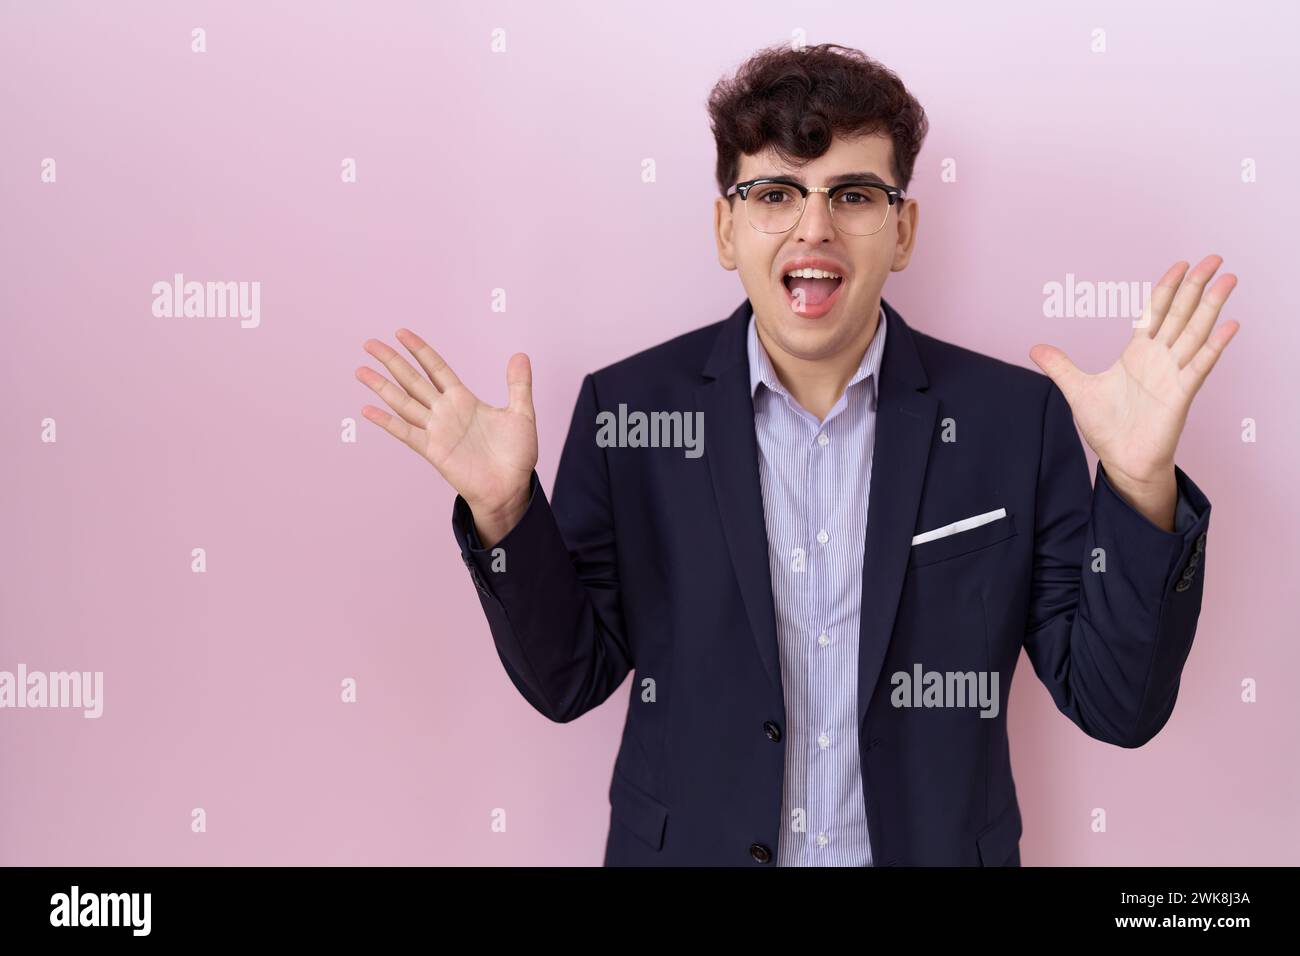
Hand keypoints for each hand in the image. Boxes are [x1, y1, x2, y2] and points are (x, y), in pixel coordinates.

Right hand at [356, 329, 536, 543]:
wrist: (511, 488)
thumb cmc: (516, 455)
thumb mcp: (522, 414)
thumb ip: (519, 384)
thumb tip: (520, 355)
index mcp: (464, 400)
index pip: (436, 368)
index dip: (419, 350)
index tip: (401, 333)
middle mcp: (445, 412)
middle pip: (413, 380)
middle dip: (392, 361)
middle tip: (370, 343)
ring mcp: (437, 430)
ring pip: (403, 402)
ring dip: (382, 386)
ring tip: (360, 370)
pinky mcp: (433, 451)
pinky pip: (406, 433)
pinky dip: (386, 422)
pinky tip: (367, 409)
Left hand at [1029, 255, 1239, 528]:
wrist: (1122, 461)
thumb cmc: (1107, 428)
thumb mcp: (1077, 390)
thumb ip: (1059, 366)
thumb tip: (1035, 348)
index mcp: (1138, 354)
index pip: (1156, 312)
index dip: (1168, 288)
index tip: (1181, 264)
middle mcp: (1159, 359)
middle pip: (1181, 314)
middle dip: (1196, 286)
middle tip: (1214, 257)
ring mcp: (1173, 374)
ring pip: (1195, 332)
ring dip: (1212, 306)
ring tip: (1228, 279)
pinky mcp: (1181, 394)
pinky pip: (1200, 365)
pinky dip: (1214, 346)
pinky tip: (1229, 326)